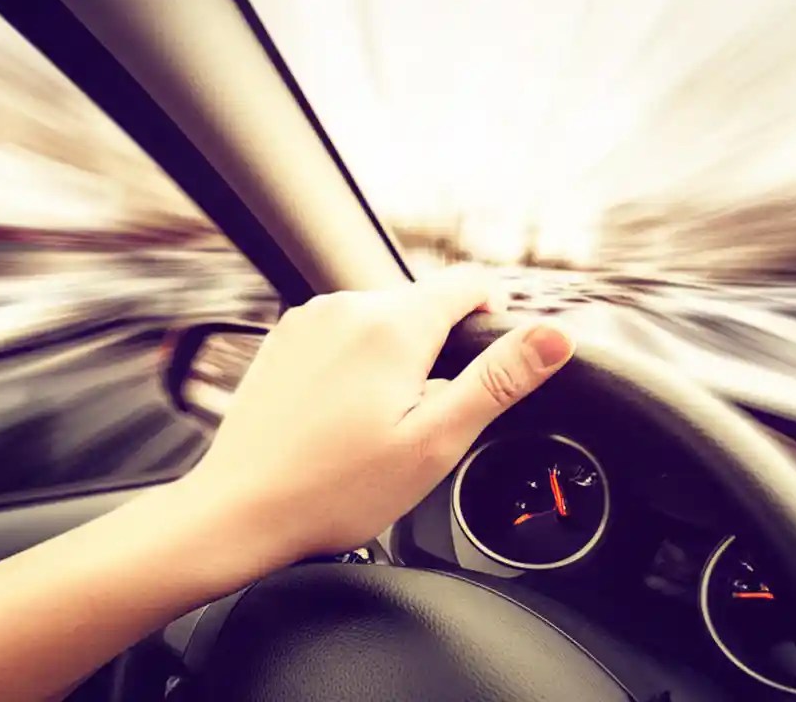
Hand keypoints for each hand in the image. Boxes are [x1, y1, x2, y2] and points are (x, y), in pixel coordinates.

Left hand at [182, 267, 574, 561]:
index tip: (491, 365)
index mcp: (393, 323)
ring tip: (378, 426)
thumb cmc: (335, 489)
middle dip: (441, 351)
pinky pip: (342, 336)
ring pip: (382, 321)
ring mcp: (309, 319)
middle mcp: (347, 305)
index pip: (470, 283)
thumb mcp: (435, 440)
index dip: (496, 317)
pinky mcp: (284, 340)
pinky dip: (356, 365)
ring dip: (397, 358)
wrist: (240, 510)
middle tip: (426, 420)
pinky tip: (342, 418)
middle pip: (424, 305)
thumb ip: (499, 380)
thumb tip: (555, 335)